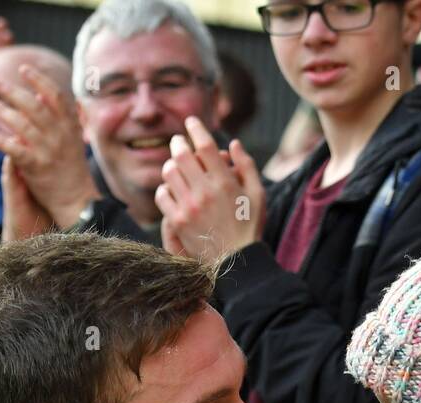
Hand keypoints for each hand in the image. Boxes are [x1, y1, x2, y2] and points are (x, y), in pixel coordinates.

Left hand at [0, 64, 99, 226]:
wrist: (76, 200)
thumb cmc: (71, 168)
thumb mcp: (72, 138)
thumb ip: (59, 116)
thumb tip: (41, 92)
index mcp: (70, 127)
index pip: (56, 96)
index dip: (39, 79)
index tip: (23, 69)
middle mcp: (60, 136)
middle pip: (34, 106)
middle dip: (13, 92)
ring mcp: (48, 151)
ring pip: (22, 125)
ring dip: (2, 112)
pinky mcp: (37, 168)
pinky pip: (16, 150)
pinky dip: (1, 141)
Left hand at [155, 117, 265, 263]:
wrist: (237, 263)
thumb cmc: (250, 226)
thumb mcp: (258, 194)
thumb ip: (246, 165)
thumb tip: (232, 143)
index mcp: (225, 182)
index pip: (204, 145)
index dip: (196, 128)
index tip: (191, 121)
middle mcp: (204, 192)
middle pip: (181, 155)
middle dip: (178, 143)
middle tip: (179, 142)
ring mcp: (188, 207)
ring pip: (169, 172)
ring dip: (171, 165)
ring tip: (175, 166)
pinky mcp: (177, 221)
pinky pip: (162, 195)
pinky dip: (165, 188)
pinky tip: (172, 190)